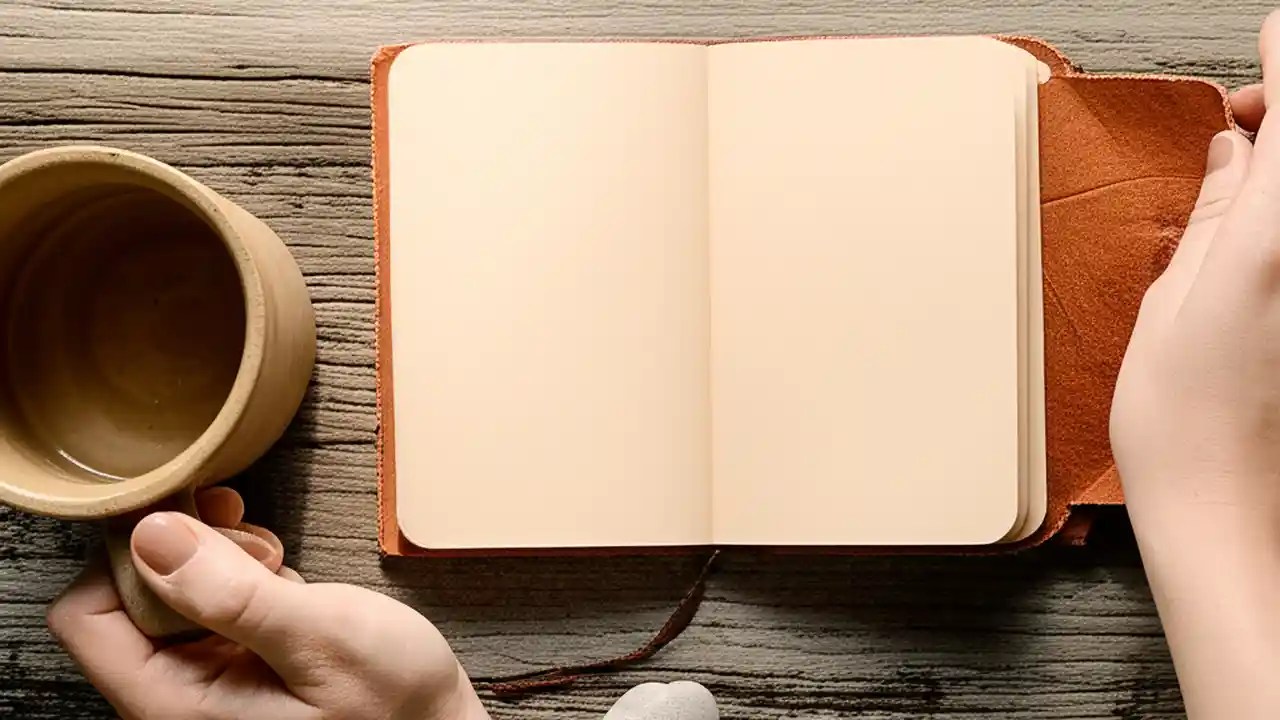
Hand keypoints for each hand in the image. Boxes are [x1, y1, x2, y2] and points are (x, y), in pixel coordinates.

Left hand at [46, 488, 488, 719]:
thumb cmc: (394, 705)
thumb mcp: (322, 638)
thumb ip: (232, 593)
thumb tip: (151, 535)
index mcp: (177, 704)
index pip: (87, 618)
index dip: (129, 559)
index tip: (195, 528)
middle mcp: (176, 693)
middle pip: (124, 593)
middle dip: (186, 551)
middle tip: (256, 550)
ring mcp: (204, 673)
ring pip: (165, 585)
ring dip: (217, 555)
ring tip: (277, 565)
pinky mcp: (233, 654)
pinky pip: (203, 594)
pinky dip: (237, 567)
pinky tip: (281, 575)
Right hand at [1109, 11, 1279, 718]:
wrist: (1232, 511)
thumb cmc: (1183, 420)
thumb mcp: (1176, 299)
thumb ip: (1220, 211)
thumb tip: (1241, 148)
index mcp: (1278, 240)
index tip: (1273, 30)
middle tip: (1245, 120)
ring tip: (1250, 167)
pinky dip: (1279, 214)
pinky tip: (1258, 227)